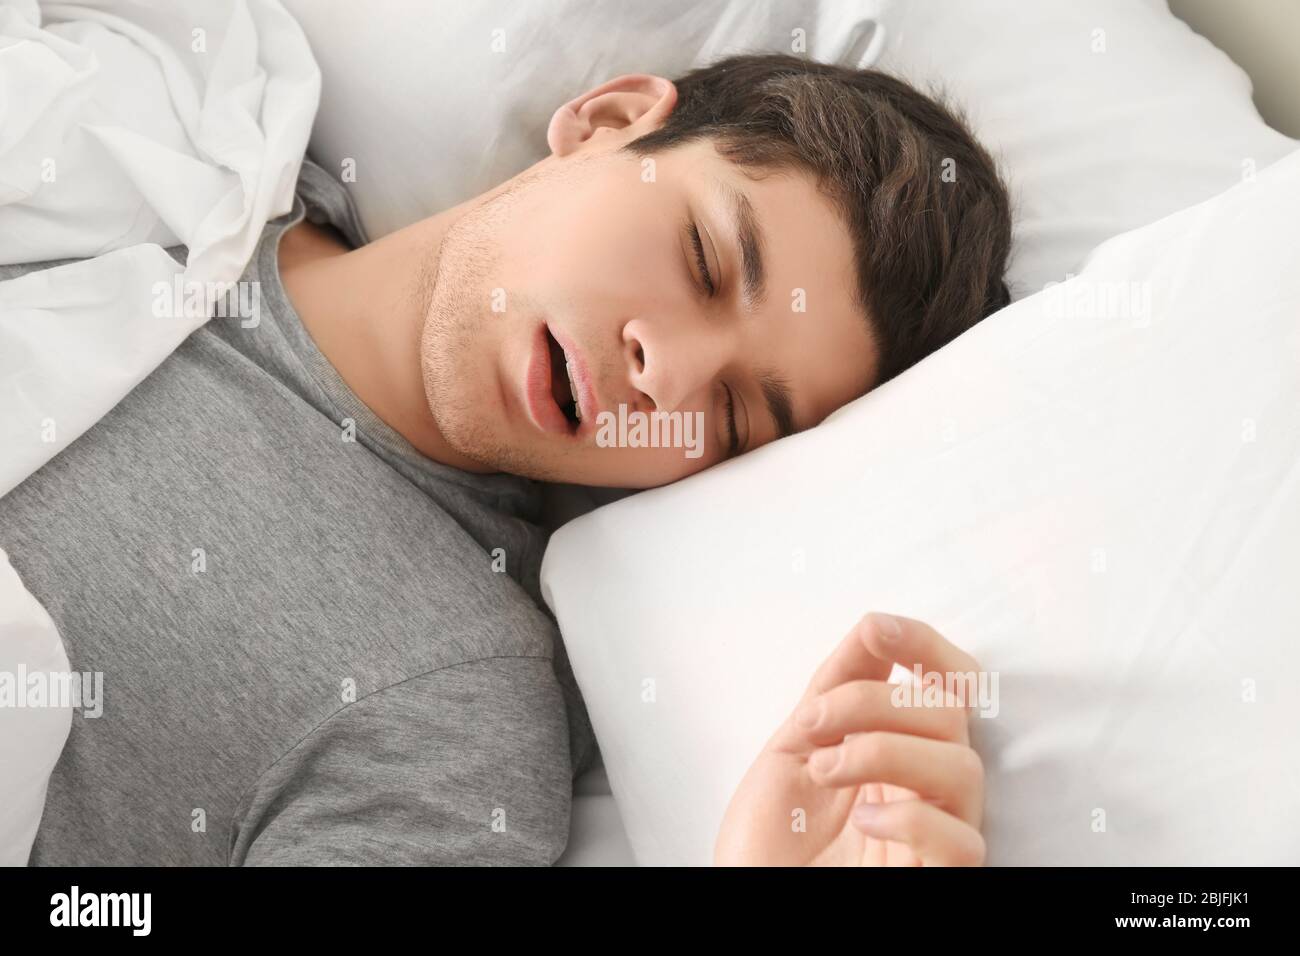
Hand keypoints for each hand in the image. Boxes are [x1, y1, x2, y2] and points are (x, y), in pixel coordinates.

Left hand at [714, 612, 985, 865]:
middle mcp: (925, 787)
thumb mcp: (792, 748)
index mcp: (897, 749)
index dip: (922, 646)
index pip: (946, 684)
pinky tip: (864, 822)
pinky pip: (962, 841)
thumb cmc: (769, 843)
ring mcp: (935, 832)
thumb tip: (872, 629)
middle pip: (950, 714)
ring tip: (826, 771)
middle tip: (813, 723)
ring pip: (964, 767)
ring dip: (882, 751)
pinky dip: (910, 818)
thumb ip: (833, 689)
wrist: (751, 896)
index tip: (876, 630)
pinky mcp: (938, 876)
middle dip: (871, 701)